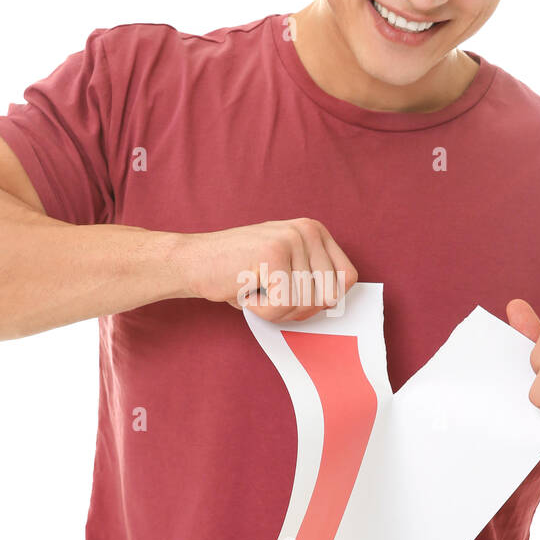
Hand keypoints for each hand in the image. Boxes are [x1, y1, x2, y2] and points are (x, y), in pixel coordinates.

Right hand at [176, 218, 358, 322]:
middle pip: (329, 296)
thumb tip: (338, 304)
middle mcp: (308, 229)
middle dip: (299, 309)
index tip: (296, 298)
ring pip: (306, 303)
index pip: (347, 278)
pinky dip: (262, 310)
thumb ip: (312, 280)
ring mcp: (292, 238)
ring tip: (256, 290)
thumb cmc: (237, 273)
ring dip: (277, 310)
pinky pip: (283, 305)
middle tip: (270, 296)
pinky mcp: (274, 253)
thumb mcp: (285, 270)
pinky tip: (246, 291)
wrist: (192, 262)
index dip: (323, 300)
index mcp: (315, 231)